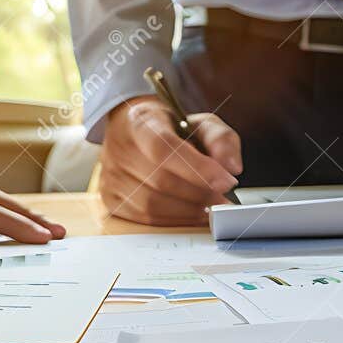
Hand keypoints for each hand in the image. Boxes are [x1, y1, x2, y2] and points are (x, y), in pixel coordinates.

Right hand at [98, 96, 241, 225]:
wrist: (133, 130)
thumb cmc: (170, 128)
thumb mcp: (200, 122)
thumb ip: (221, 139)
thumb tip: (232, 167)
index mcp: (141, 122)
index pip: (164, 148)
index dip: (197, 168)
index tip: (226, 181)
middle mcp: (119, 148)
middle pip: (161, 180)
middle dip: (199, 192)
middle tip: (223, 196)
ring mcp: (111, 175)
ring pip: (153, 204)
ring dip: (189, 210)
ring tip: (210, 205)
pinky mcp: (112, 198)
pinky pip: (145, 219)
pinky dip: (174, 220)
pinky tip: (191, 213)